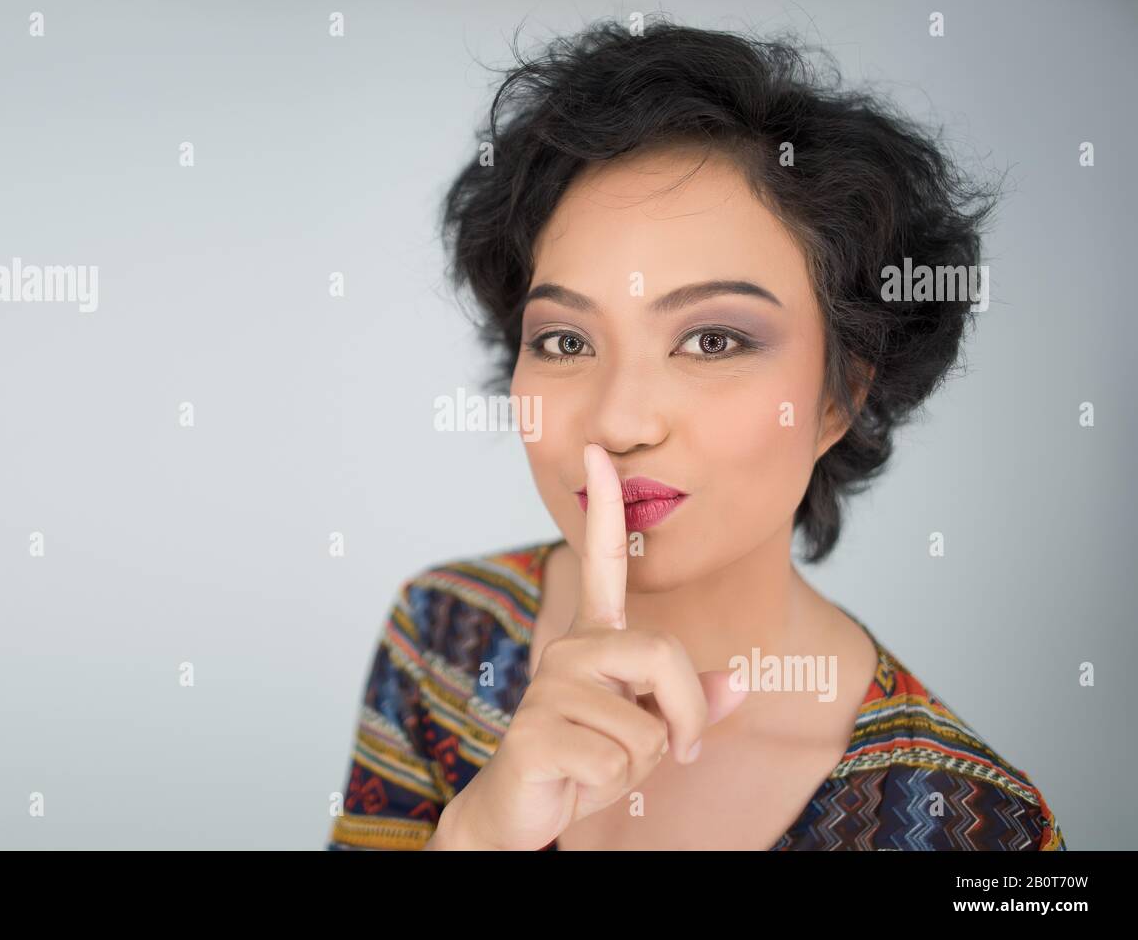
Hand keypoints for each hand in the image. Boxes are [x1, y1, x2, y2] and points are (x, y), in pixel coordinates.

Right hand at [433, 444, 746, 849]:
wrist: (520, 810)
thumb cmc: (585, 763)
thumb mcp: (648, 730)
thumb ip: (690, 702)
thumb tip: (741, 680)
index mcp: (596, 639)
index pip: (604, 562)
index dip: (604, 507)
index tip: (596, 451)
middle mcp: (570, 648)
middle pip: (665, 657)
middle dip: (688, 716)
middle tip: (677, 751)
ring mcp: (548, 687)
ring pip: (644, 726)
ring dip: (640, 763)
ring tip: (600, 764)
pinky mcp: (534, 732)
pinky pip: (615, 763)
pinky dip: (611, 787)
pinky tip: (574, 780)